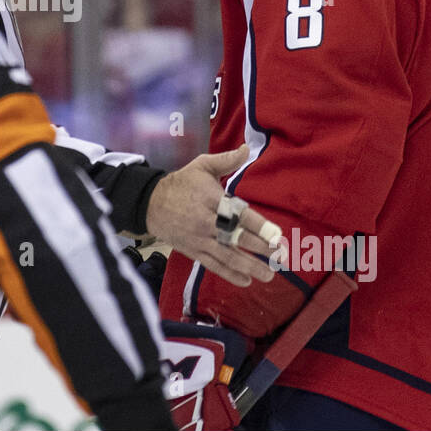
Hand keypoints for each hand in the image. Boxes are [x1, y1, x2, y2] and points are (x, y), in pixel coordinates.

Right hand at [145, 145, 286, 287]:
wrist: (150, 203)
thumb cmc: (181, 183)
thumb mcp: (201, 166)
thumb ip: (226, 160)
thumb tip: (247, 149)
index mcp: (210, 199)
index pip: (238, 214)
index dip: (258, 226)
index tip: (277, 235)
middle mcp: (206, 221)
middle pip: (236, 237)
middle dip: (260, 249)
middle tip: (280, 257)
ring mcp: (199, 239)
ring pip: (226, 256)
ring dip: (249, 266)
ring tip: (269, 275)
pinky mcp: (193, 251)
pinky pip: (213, 265)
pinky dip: (229, 274)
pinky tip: (246, 281)